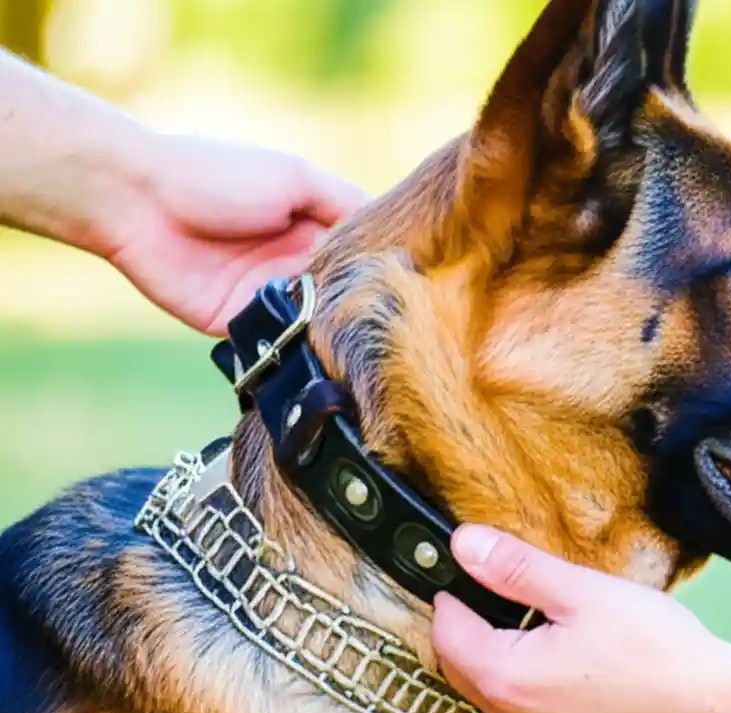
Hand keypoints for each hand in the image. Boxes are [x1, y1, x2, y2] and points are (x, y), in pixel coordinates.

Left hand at [100, 134, 367, 334]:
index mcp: (311, 225)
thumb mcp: (295, 176)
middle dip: (362, 302)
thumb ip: (343, 201)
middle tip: (392, 314)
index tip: (414, 281)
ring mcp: (267, 294)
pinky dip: (296, 343)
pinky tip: (317, 342)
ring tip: (357, 330)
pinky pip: (277, 339)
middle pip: (344, 291)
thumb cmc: (218, 175)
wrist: (139, 201)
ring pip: (316, 320)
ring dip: (332, 325)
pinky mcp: (237, 321)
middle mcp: (293, 261)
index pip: (361, 254)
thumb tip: (390, 236)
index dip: (385, 266)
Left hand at [430, 525, 730, 712]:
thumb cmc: (653, 652)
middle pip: (457, 659)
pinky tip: (554, 647)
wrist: (704, 702)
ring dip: (491, 646)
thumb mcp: (580, 593)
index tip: (473, 561)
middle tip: (498, 582)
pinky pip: (515, 697)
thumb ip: (515, 569)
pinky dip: (518, 668)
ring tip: (531, 613)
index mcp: (505, 676)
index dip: (453, 587)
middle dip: (467, 619)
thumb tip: (464, 545)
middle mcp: (508, 712)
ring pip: (485, 681)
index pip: (444, 628)